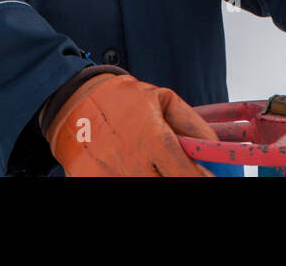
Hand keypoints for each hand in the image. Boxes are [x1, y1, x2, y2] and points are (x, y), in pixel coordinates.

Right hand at [44, 72, 218, 176]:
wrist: (73, 100)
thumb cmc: (121, 99)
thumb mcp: (162, 99)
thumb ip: (191, 124)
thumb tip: (213, 145)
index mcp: (154, 140)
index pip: (188, 175)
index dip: (200, 178)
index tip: (204, 176)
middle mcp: (133, 162)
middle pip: (168, 184)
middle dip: (177, 177)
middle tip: (173, 168)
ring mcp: (110, 176)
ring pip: (145, 187)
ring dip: (151, 176)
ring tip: (147, 163)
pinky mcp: (89, 181)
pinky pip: (119, 184)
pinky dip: (127, 177)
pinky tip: (126, 166)